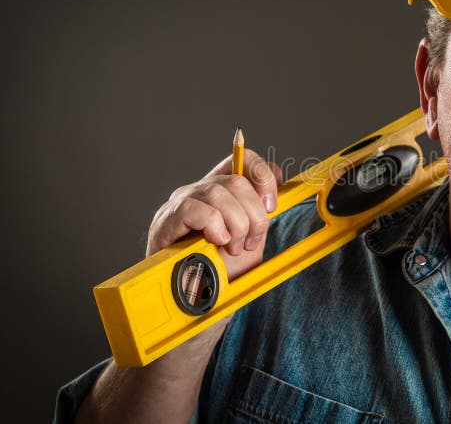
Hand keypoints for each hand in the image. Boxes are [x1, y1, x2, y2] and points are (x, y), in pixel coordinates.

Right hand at [146, 149, 281, 280]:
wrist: (190, 296)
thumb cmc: (219, 267)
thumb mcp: (250, 236)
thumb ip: (261, 211)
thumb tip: (278, 182)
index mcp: (222, 189)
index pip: (245, 159)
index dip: (263, 176)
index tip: (271, 206)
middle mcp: (201, 189)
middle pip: (237, 181)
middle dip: (254, 214)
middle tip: (251, 241)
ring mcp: (182, 201)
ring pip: (218, 193)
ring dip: (235, 224)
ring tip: (233, 246)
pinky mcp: (168, 218)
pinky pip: (197, 209)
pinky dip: (214, 226)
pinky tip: (216, 242)